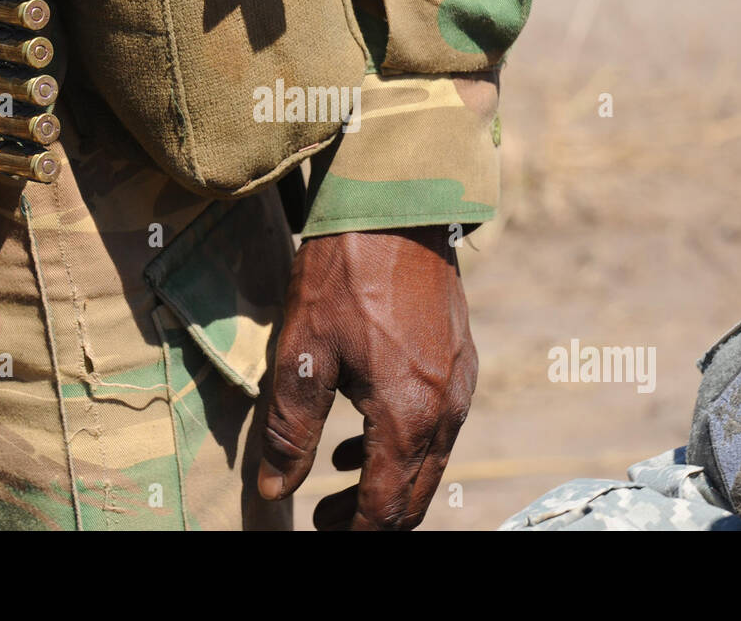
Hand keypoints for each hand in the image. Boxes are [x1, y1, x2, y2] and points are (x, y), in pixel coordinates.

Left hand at [258, 226, 476, 529]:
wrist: (395, 206)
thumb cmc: (342, 277)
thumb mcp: (303, 355)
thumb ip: (291, 431)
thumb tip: (277, 489)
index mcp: (408, 415)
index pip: (386, 507)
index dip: (355, 533)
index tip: (321, 534)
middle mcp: (447, 409)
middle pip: (416, 494)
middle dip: (372, 519)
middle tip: (324, 518)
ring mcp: (462, 383)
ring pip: (430, 462)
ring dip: (387, 481)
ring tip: (335, 475)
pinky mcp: (462, 359)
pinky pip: (440, 425)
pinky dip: (404, 444)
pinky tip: (363, 430)